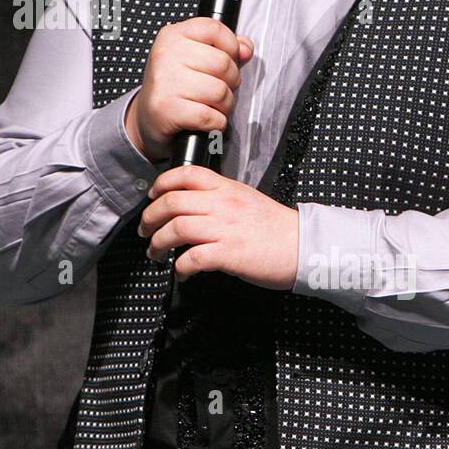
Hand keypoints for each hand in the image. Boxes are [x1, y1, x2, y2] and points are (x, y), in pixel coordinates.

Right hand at [123, 17, 253, 161]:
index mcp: (173, 35)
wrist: (147, 118)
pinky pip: (210, 116)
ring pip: (220, 91)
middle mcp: (166, 54)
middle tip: (217, 89)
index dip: (231, 47)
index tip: (226, 59)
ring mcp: (165, 81)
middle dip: (230, 82)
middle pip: (223, 64)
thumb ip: (225, 48)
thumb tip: (245, 49)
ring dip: (224, 106)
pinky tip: (205, 120)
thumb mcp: (196, 57)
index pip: (215, 29)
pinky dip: (216, 123)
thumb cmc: (175, 86)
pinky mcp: (167, 108)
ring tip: (212, 106)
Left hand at [138, 165, 298, 289]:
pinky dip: (180, 268)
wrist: (304, 246)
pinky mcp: (229, 254)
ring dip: (158, 244)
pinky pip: (192, 259)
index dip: (162, 184)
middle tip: (145, 230)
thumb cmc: (276, 228)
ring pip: (176, 229)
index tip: (152, 196)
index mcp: (226, 188)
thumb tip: (192, 208)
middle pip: (171, 202)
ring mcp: (224, 229)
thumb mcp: (246, 200)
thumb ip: (220, 199)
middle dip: (149, 218)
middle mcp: (222, 205)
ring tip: (155, 254)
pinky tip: (181, 273)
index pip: (186, 175)